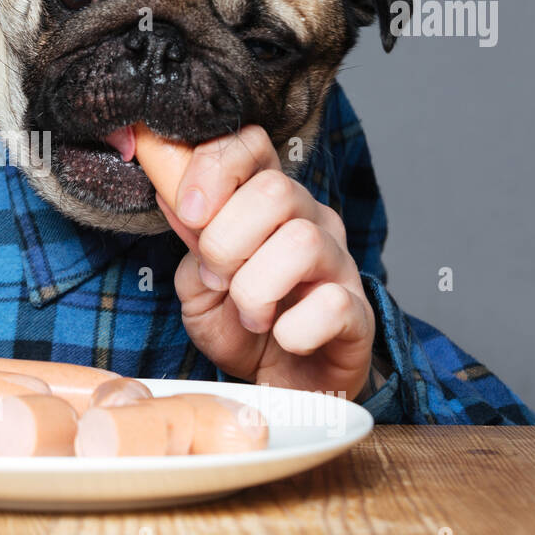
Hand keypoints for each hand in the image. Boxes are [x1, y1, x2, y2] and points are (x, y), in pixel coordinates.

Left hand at [142, 125, 375, 400]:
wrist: (278, 389)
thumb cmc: (240, 329)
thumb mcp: (197, 283)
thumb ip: (190, 239)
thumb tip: (175, 196)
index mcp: (268, 204)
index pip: (252, 144)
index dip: (216, 167)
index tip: (190, 211)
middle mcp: (311, 221)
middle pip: (276, 190)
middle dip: (227, 240)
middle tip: (219, 279)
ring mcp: (341, 265)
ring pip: (302, 242)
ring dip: (256, 288)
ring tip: (251, 316)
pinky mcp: (359, 313)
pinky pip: (332, 304)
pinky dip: (293, 329)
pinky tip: (284, 338)